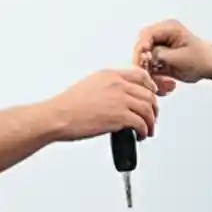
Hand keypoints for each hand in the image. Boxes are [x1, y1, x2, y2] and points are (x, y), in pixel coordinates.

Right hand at [45, 69, 160, 140]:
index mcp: (110, 75)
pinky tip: (140, 135)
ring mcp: (120, 100)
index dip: (151, 87)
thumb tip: (119, 97)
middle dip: (153, 108)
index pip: (141, 76)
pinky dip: (145, 131)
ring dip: (151, 122)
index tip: (153, 95)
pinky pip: (141, 123)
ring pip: (148, 109)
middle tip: (152, 117)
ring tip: (148, 130)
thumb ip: (108, 87)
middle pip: (148, 94)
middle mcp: (118, 85)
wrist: (58, 116)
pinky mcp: (120, 117)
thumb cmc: (68, 105)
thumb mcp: (90, 85)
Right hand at [131, 19, 211, 83]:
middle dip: (143, 62)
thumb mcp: (179, 57)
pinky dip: (154, 76)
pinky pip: (151, 66)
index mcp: (169, 28)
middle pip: (142, 46)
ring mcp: (161, 46)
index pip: (146, 35)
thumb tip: (144, 56)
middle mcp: (163, 35)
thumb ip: (159, 54)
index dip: (141, 48)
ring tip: (159, 82)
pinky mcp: (161, 58)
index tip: (142, 61)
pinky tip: (164, 84)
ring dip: (149, 71)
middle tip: (147, 74)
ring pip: (144, 58)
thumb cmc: (202, 59)